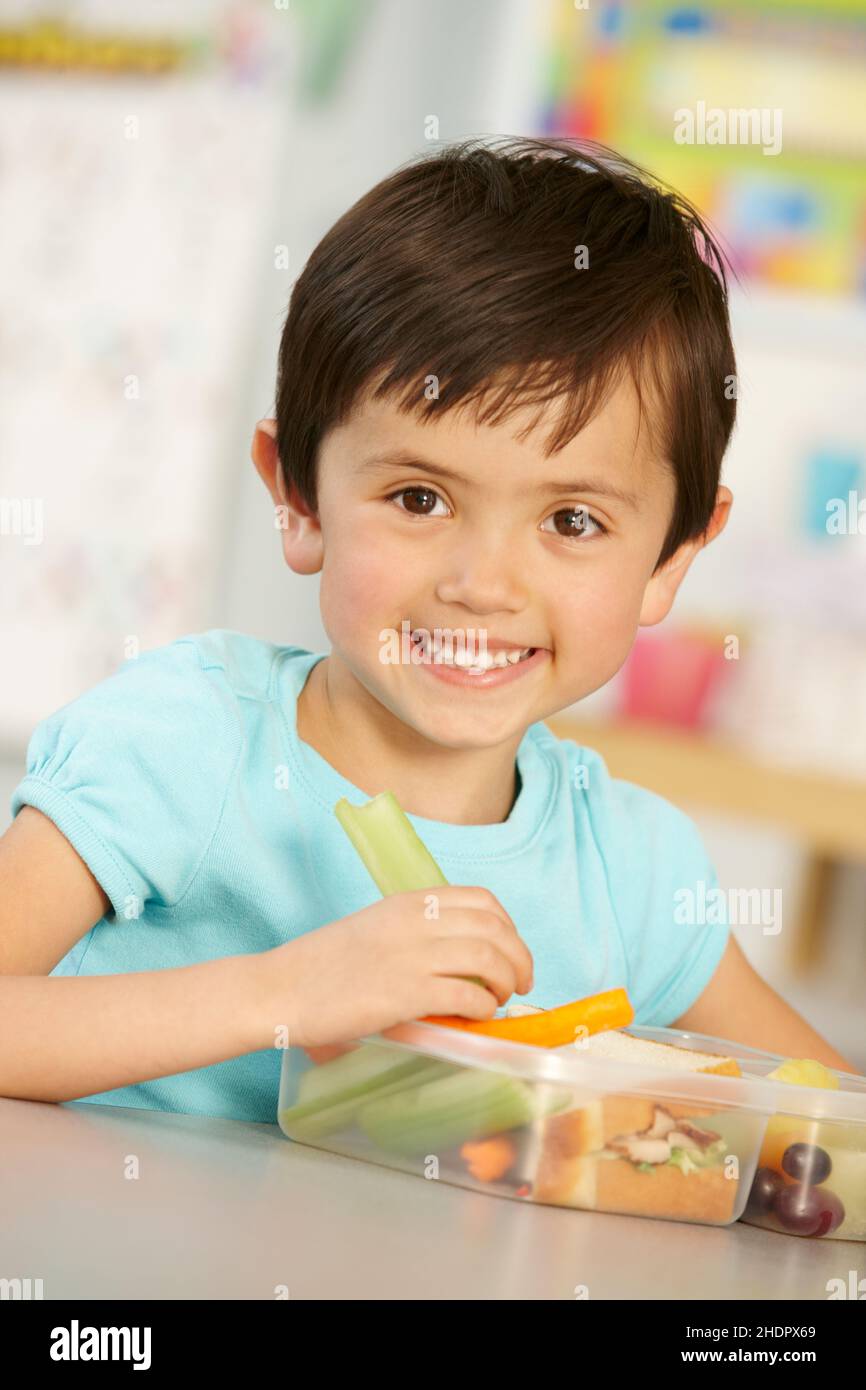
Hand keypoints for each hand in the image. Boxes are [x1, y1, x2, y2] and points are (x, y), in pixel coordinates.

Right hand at [255, 886, 533, 1049]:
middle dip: (519, 958)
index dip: (508, 927)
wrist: (279, 989)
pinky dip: (482, 1007)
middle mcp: (415, 921)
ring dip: (505, 983)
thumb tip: (460, 963)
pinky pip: (467, 995)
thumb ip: (415, 936)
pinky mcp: (404, 993)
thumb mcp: (375, 929)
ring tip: (498, 1002)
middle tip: (520, 984)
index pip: (483, 900)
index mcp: (409, 902)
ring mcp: (411, 956)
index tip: (511, 952)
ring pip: (488, 958)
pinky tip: (475, 1016)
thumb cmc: (323, 967)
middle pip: (495, 929)